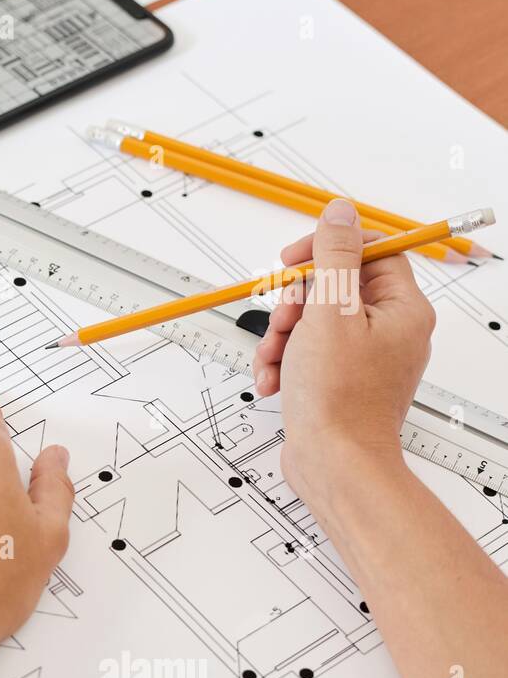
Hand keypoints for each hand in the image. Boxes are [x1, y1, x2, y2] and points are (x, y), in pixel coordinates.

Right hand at [252, 198, 434, 505]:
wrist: (334, 464)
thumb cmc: (340, 399)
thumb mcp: (329, 311)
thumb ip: (332, 256)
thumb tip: (339, 213)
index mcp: (401, 309)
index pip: (369, 252)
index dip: (327, 248)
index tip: (294, 259)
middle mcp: (388, 331)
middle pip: (333, 287)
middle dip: (295, 303)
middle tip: (286, 320)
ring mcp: (363, 358)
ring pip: (311, 321)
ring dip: (282, 335)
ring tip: (277, 359)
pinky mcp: (338, 381)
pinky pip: (305, 353)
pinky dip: (283, 362)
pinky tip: (275, 380)